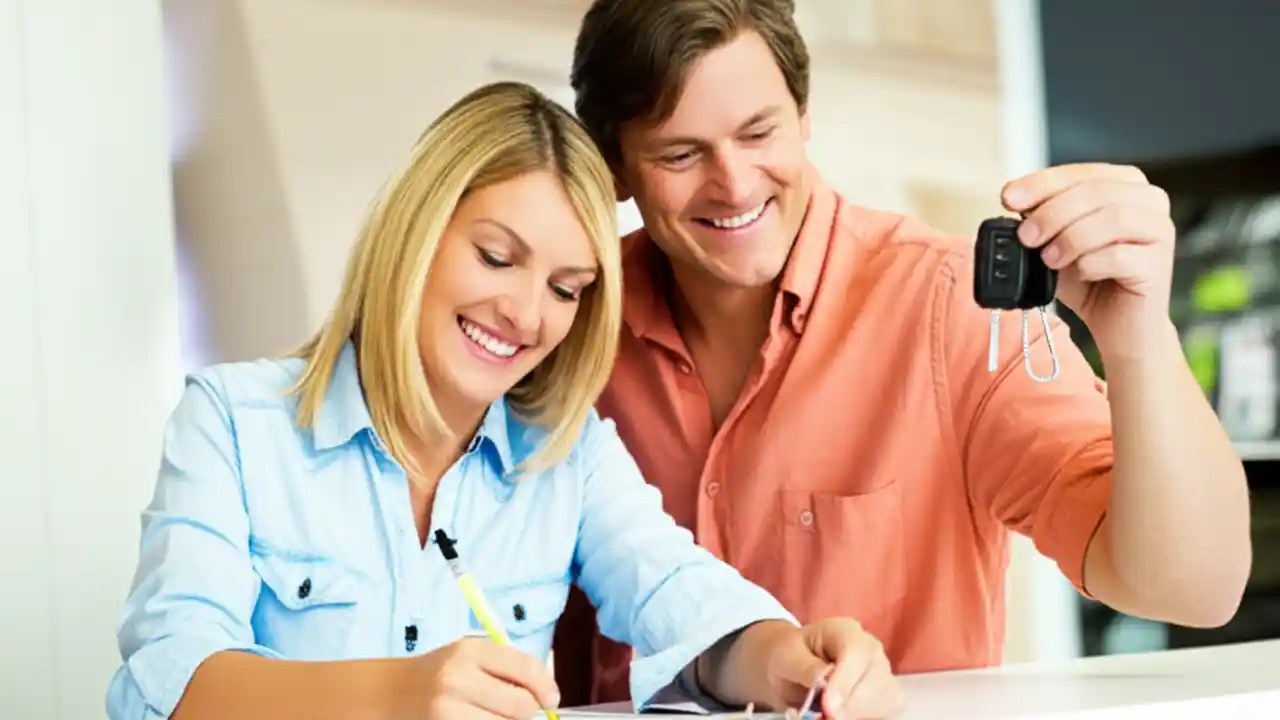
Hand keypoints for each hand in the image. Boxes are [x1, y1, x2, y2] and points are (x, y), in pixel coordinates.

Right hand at [412, 638, 560, 718]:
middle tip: (520, 711)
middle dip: (528, 712)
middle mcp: (457, 679)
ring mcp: (447, 712)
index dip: (546, 688)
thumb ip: (507, 669)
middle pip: (522, 706)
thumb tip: (548, 696)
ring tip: (495, 715)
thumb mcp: (469, 657)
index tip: (551, 700)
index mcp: (469, 652)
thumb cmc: (441, 674)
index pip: (526, 669)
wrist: (392, 693)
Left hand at [763, 619, 902, 719]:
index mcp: (845, 631)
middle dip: (853, 703)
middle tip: (828, 717)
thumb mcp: (787, 657)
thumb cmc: (788, 655)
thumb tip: (824, 682)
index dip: (845, 681)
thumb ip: (806, 668)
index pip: (856, 651)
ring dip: (860, 713)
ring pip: (887, 697)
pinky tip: (845, 716)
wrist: (789, 666)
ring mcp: (880, 672)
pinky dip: (867, 717)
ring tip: (831, 716)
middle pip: (877, 676)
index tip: (827, 707)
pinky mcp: (882, 695)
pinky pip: (886, 710)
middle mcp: (869, 649)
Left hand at [1001, 162, 1176, 357]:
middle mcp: (1150, 200)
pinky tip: (1081, 273)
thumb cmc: (1091, 281)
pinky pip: (1118, 255)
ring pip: (1112, 218)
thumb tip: (1016, 203)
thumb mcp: (1057, 243)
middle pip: (1096, 191)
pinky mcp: (1159, 265)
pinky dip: (1089, 264)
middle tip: (1026, 236)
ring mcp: (1161, 231)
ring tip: (1049, 259)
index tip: (1008, 197)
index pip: (1082, 172)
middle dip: (1052, 212)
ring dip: (1070, 238)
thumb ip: (1043, 220)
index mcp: (1125, 184)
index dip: (1042, 183)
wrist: (1120, 328)